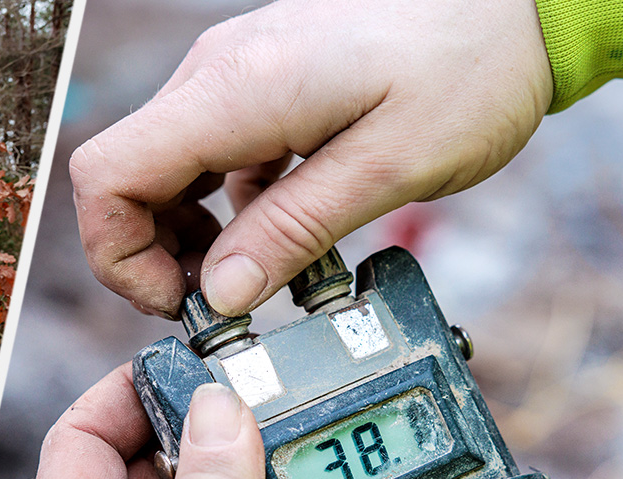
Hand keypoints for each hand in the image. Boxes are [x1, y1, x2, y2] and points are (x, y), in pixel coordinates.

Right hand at [72, 0, 552, 318]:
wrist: (515, 1)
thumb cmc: (469, 68)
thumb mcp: (389, 169)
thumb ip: (293, 232)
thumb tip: (219, 296)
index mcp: (236, 91)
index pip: (107, 173)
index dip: (117, 253)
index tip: (176, 301)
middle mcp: (216, 74)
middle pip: (124, 175)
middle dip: (153, 254)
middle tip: (220, 304)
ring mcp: (232, 74)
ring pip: (160, 168)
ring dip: (188, 233)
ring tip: (255, 273)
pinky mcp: (256, 83)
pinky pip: (206, 153)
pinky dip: (223, 206)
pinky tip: (282, 230)